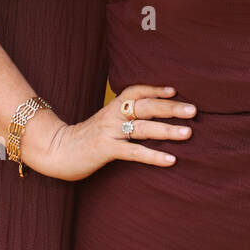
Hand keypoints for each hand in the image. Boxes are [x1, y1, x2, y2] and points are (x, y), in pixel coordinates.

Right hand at [33, 84, 196, 180]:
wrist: (55, 151)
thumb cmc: (85, 138)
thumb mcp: (104, 123)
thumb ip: (123, 117)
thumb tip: (149, 118)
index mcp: (112, 107)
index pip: (136, 91)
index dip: (155, 89)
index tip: (175, 90)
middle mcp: (112, 116)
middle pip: (145, 107)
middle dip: (170, 107)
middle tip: (193, 110)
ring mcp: (109, 132)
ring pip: (143, 128)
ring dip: (167, 130)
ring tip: (188, 133)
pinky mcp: (105, 150)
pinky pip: (133, 152)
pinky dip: (153, 155)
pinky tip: (171, 160)